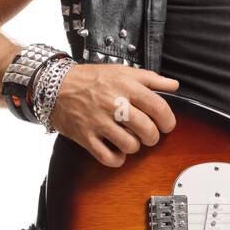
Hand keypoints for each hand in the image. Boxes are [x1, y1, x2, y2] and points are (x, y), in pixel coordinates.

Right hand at [47, 65, 178, 166]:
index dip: (168, 120)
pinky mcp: (85, 137)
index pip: (158, 107)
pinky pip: (108, 157)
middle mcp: (114, 104)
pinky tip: (117, 151)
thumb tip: (173, 85)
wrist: (55, 85)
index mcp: (126, 87)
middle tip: (149, 135)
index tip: (167, 125)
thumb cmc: (91, 78)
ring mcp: (99, 122)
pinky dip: (117, 159)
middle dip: (152, 137)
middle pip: (147, 130)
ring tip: (130, 140)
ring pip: (130, 145)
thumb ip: (150, 78)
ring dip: (134, 147)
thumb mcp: (122, 71)